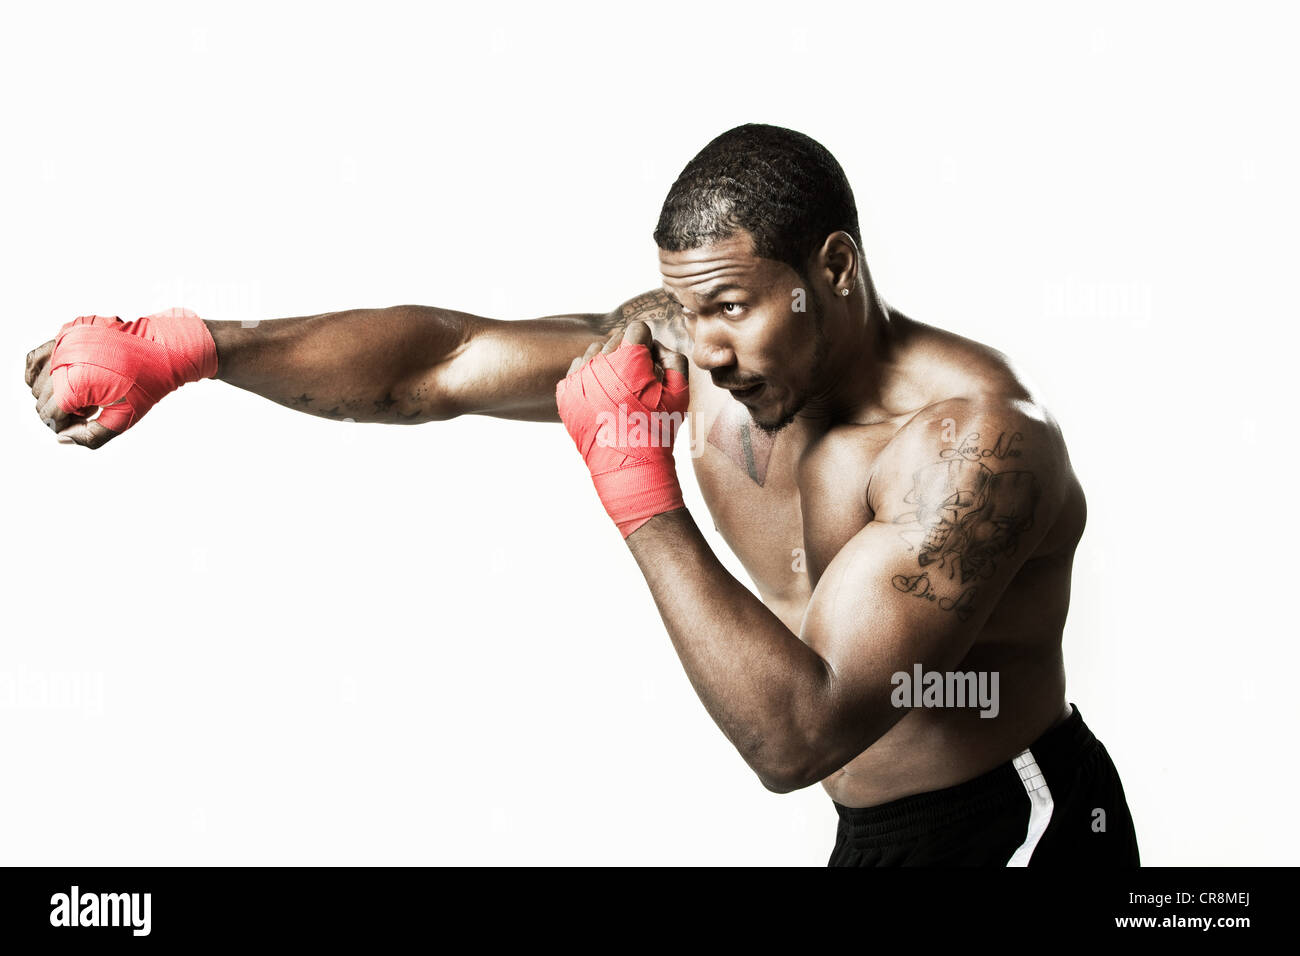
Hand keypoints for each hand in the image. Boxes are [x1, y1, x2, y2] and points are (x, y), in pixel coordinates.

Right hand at [25, 308, 217, 448]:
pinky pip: (37, 358)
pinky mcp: (64, 334)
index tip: (87, 421)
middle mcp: (61, 361)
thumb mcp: (122, 419)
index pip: (49, 415)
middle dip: (63, 410)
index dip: (66, 425)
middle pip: (41, 400)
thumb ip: (90, 436)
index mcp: (73, 383)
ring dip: (52, 392)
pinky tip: (62, 379)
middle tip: (90, 408)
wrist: (162, 350)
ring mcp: (61, 344)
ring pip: (34, 380)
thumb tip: (62, 438)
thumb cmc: (146, 383)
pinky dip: (42, 372)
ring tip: (82, 393)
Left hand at [556, 320, 689, 537]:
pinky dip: (589, 378)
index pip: (638, 329)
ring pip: (594, 352)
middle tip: (637, 382)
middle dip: (628, 355)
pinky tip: (601, 397)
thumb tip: (657, 347)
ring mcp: (578, 376)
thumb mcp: (680, 391)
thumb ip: (674, 358)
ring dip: (607, 363)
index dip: (647, 345)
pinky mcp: (565, 391)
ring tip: (618, 390)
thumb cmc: (657, 428)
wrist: (627, 464)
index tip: (649, 365)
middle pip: (615, 339)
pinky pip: (577, 370)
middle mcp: (599, 360)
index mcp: (628, 357)